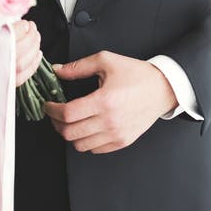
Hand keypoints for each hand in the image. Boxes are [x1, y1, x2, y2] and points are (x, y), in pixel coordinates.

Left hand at [43, 50, 178, 153]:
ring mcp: (116, 134)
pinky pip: (95, 150)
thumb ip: (79, 66)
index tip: (49, 104)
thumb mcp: (106, 61)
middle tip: (55, 113)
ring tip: (70, 121)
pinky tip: (86, 128)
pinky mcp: (122, 141)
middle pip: (70, 133)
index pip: (67, 113)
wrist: (162, 88)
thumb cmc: (136, 74)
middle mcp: (110, 121)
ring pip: (80, 145)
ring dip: (70, 134)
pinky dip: (86, 141)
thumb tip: (58, 70)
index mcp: (104, 100)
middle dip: (56, 123)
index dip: (52, 110)